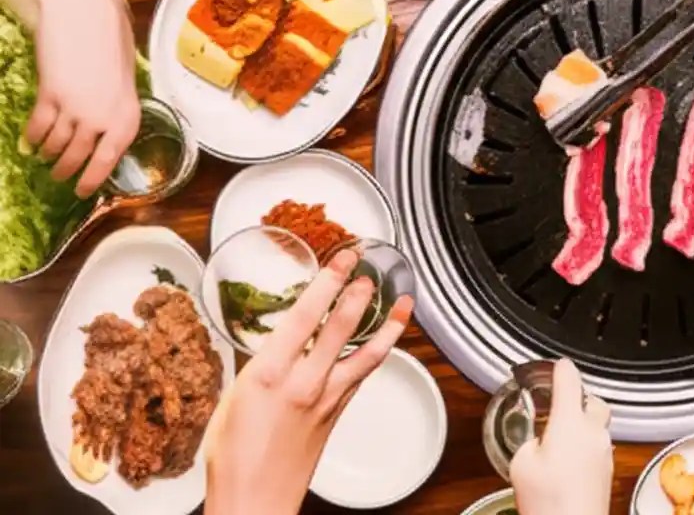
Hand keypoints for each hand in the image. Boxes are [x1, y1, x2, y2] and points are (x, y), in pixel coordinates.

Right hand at [23, 0, 138, 197]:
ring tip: (45, 158)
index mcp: (128, 116)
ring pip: (56, 145)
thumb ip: (114, 105)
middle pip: (78, 156)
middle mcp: (103, 118)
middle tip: (59, 178)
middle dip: (67, 170)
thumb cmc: (109, 39)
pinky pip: (38, 127)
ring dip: (49, 154)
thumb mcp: (124, 78)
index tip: (83, 192)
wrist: (86, 12)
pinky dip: (33, 137)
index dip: (93, 179)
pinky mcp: (50, 95)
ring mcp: (76, 109)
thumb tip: (103, 126)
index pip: (110, 160)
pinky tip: (30, 141)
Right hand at [204, 251, 413, 514]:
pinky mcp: (337, 414)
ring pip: (367, 354)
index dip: (328, 282)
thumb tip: (272, 350)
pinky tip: (383, 344)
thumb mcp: (233, 399)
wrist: (254, 501)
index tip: (342, 260)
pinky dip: (375, 355)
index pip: (305, 315)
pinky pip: (362, 377)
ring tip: (403, 304)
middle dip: (358, 294)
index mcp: (269, 373)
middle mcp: (304, 382)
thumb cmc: (233, 458)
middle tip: (370, 270)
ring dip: (387, 326)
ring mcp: (326, 399)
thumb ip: (257, 369)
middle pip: (341, 328)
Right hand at [510, 359, 612, 514]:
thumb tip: (538, 440)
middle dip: (575, 398)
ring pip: (596, 424)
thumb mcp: (521, 464)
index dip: (560, 368)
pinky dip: (584, 445)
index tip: (556, 365)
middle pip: (591, 400)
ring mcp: (605, 452)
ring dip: (580, 424)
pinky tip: (566, 461)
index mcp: (571, 422)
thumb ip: (529, 441)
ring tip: (556, 440)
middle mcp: (593, 432)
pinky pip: (598, 445)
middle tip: (555, 406)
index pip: (569, 378)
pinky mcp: (608, 470)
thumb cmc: (549, 502)